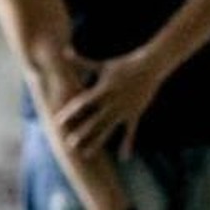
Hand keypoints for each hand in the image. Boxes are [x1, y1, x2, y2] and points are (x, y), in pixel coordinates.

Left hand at [55, 44, 163, 158]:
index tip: (59, 122)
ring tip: (86, 155)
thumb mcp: (102, 65)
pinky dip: (127, 144)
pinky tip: (123, 158)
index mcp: (102, 90)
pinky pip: (130, 132)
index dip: (70, 112)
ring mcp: (124, 110)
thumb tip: (64, 52)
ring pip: (108, 130)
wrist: (150, 66)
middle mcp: (112, 102)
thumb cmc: (124, 64)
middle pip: (94, 120)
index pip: (82, 103)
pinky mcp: (135, 114)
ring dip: (97, 143)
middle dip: (82, 133)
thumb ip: (82, 63)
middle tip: (70, 144)